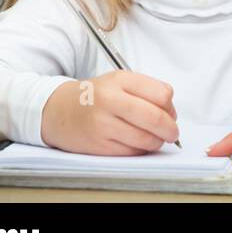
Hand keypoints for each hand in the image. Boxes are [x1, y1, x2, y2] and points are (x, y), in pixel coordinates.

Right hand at [40, 70, 180, 154]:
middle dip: (170, 129)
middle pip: (155, 118)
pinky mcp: (98, 145)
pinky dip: (140, 150)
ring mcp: (103, 124)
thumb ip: (147, 91)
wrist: (58, 110)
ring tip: (156, 139)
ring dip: (157, 142)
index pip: (161, 94)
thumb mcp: (120, 81)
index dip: (171, 107)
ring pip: (144, 139)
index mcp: (120, 80)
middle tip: (173, 133)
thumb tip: (171, 114)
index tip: (171, 113)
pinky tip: (137, 144)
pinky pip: (130, 152)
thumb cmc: (96, 96)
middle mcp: (110, 101)